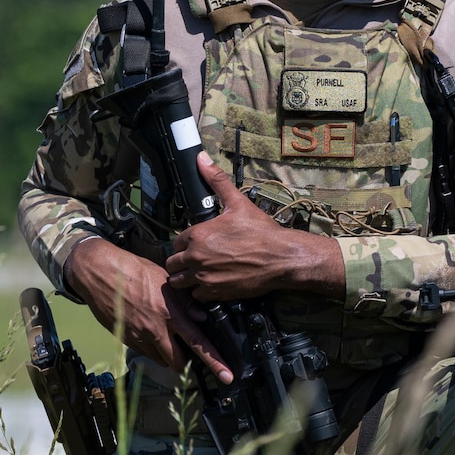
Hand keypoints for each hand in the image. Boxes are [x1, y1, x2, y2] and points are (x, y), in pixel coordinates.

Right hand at [64, 237, 234, 384]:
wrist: (100, 273)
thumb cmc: (135, 271)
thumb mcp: (166, 281)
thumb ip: (185, 303)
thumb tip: (201, 318)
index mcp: (170, 314)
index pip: (198, 343)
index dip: (215, 362)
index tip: (227, 376)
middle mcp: (156, 330)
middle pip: (178, 362)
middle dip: (186, 362)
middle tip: (189, 354)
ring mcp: (138, 337)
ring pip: (161, 359)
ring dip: (168, 354)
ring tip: (166, 336)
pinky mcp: (125, 339)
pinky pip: (144, 353)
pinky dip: (151, 347)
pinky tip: (149, 330)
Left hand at [163, 154, 344, 302]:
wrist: (282, 257)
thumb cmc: (261, 231)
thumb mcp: (238, 203)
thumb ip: (216, 180)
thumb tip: (201, 158)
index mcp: (197, 235)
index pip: (176, 242)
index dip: (185, 243)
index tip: (195, 245)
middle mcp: (196, 257)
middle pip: (172, 264)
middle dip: (182, 262)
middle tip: (196, 260)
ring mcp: (204, 277)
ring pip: (179, 282)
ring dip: (186, 278)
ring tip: (200, 273)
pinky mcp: (214, 293)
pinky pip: (195, 296)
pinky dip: (201, 292)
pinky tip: (212, 283)